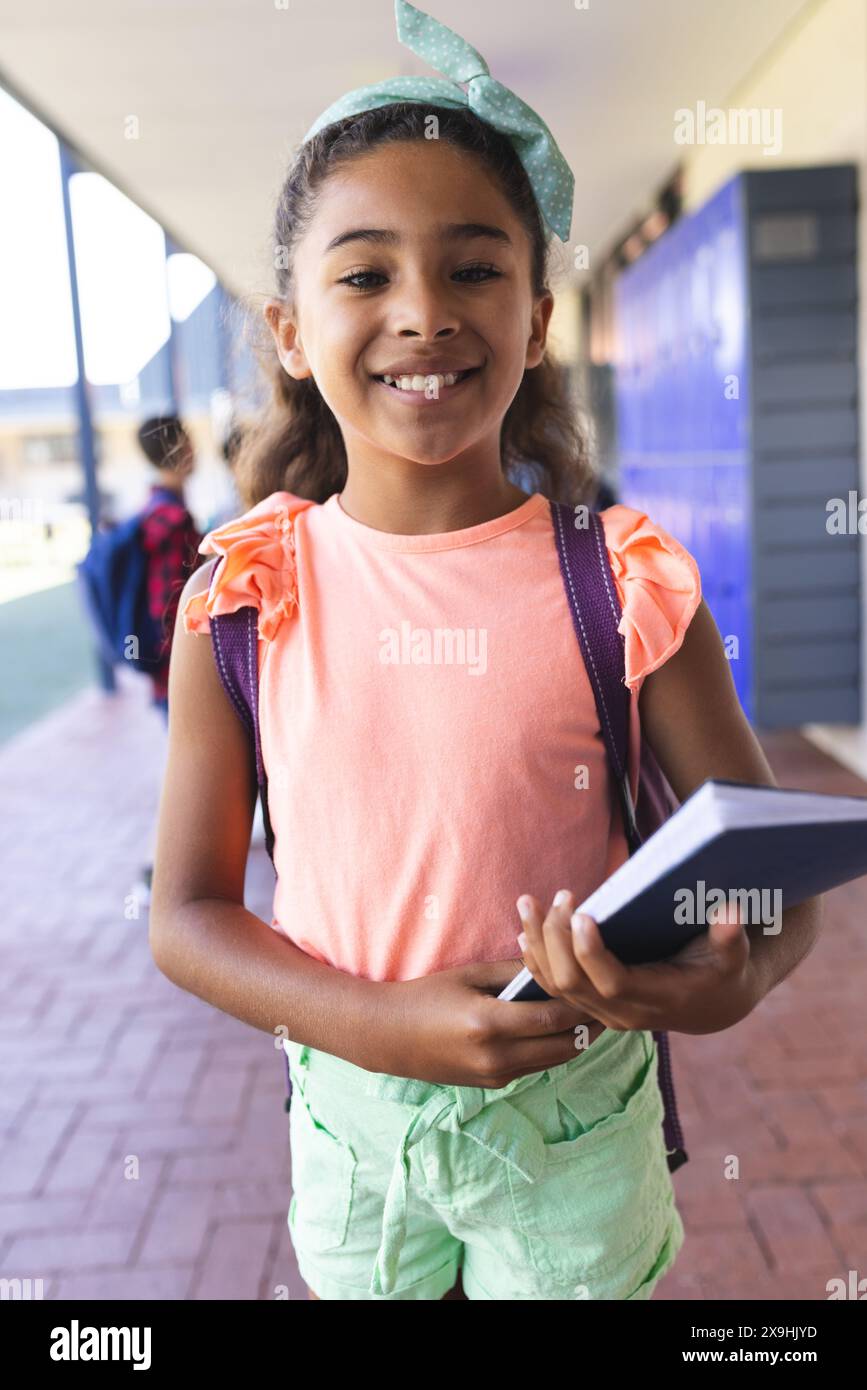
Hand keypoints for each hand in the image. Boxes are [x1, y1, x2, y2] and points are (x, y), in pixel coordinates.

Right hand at [373, 957, 606, 1088]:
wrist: (389, 1036)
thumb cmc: (426, 996)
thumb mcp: (469, 975)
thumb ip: (512, 972)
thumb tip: (552, 964)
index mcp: (489, 1024)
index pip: (553, 1016)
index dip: (582, 1003)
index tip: (600, 986)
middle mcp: (496, 1057)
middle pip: (562, 1046)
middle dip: (589, 1026)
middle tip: (609, 1004)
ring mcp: (495, 1075)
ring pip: (553, 1061)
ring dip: (575, 1041)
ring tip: (594, 1017)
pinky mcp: (492, 1084)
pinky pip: (535, 1067)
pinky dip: (552, 1050)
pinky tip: (561, 1031)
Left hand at [515, 890, 759, 1036]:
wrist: (712, 1005)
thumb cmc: (723, 971)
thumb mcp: (735, 955)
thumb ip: (731, 936)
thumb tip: (730, 911)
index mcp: (657, 999)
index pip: (612, 982)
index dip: (591, 952)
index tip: (582, 913)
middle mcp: (623, 1012)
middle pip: (573, 983)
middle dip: (557, 939)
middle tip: (559, 897)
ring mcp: (602, 1012)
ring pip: (555, 985)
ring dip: (538, 944)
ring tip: (527, 903)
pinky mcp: (590, 1004)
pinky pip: (552, 987)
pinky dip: (535, 959)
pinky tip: (525, 931)